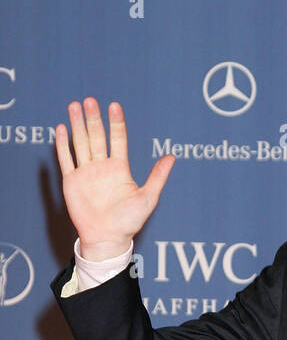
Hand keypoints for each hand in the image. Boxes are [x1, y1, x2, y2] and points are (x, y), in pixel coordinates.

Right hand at [54, 98, 174, 257]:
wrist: (107, 239)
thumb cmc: (129, 222)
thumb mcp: (148, 198)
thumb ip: (158, 176)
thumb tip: (172, 156)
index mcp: (119, 169)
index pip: (118, 139)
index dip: (116, 123)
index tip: (114, 106)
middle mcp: (102, 167)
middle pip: (97, 136)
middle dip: (93, 118)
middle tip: (89, 100)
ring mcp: (86, 173)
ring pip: (80, 143)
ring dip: (77, 125)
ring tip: (74, 106)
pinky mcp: (72, 181)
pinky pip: (66, 159)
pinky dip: (63, 145)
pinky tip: (62, 129)